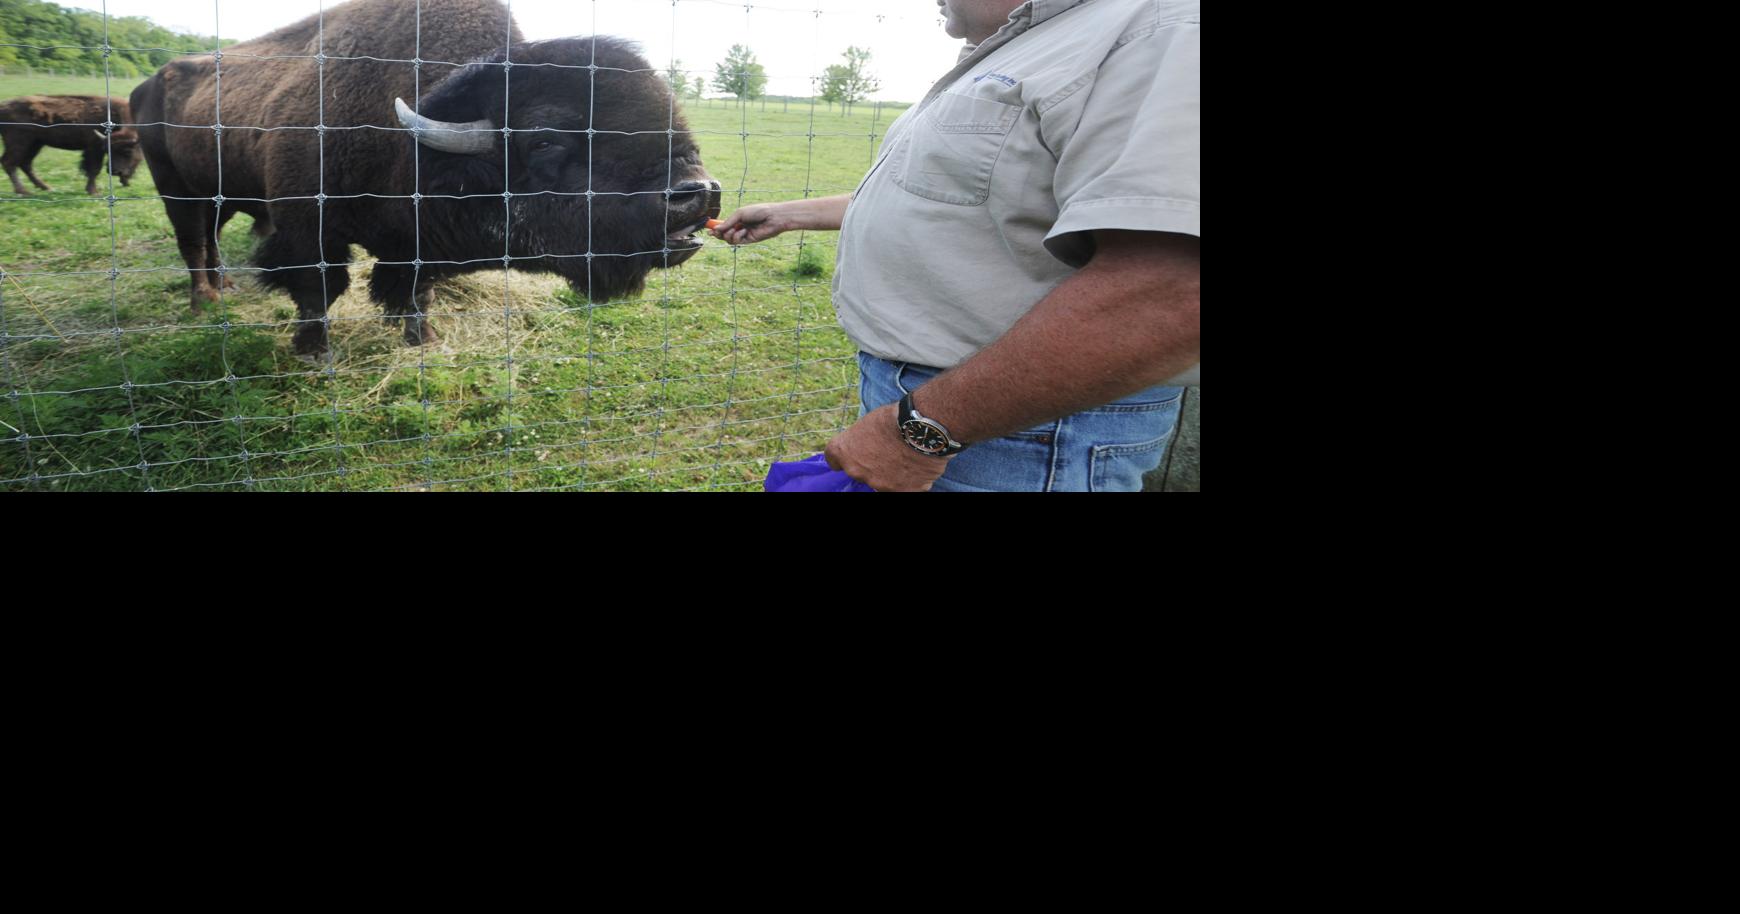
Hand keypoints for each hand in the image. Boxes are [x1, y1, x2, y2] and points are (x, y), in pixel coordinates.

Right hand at [710, 203, 787, 244]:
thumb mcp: (739, 214)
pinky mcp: (748, 241)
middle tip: (715, 232)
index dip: (715, 227)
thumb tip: (715, 229)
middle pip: (723, 234)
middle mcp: (739, 227)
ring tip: (736, 228)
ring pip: (728, 239)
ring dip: (729, 234)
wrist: (773, 217)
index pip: (723, 225)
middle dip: (718, 233)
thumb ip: (728, 222)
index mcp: (737, 219)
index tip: (708, 228)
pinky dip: (737, 236)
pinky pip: (737, 241)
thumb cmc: (758, 211)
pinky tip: (744, 231)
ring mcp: (743, 235)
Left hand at [824, 405, 952, 491]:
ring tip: (906, 459)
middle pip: (859, 471)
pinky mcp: (901, 492)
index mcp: (843, 451)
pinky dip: (910, 481)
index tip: (853, 452)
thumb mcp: (868, 423)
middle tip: (887, 452)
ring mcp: (878, 485)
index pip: (833, 459)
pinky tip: (918, 468)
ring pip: (882, 482)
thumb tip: (866, 445)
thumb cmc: (894, 418)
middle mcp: (856, 471)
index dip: (845, 455)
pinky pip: (904, 488)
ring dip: (890, 474)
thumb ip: (861, 440)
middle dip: (870, 464)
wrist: (921, 427)